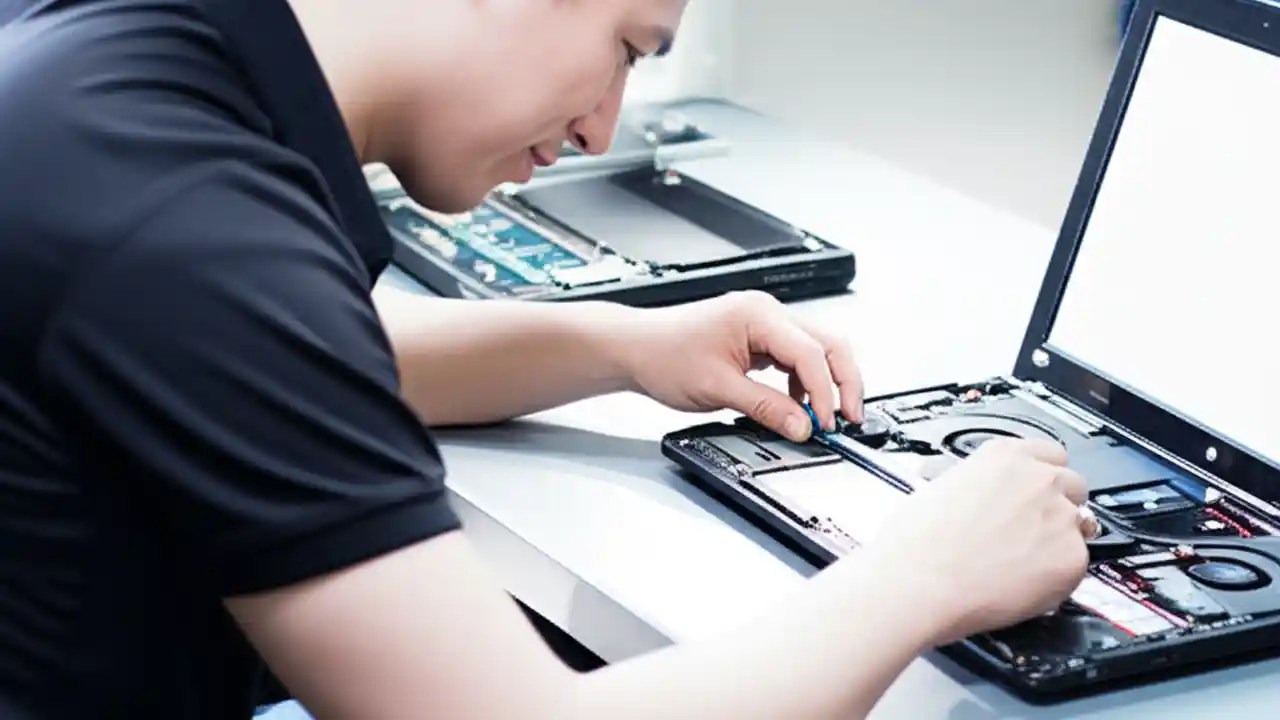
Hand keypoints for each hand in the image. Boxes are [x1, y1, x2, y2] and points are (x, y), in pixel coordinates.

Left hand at [621, 291, 862, 440]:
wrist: (634, 348)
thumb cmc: (663, 355)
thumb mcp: (717, 388)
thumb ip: (765, 408)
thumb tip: (802, 426)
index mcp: (759, 315)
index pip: (811, 352)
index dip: (825, 392)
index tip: (827, 423)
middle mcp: (767, 313)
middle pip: (827, 343)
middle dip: (843, 381)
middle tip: (850, 417)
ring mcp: (763, 324)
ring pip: (815, 350)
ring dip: (825, 382)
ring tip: (826, 417)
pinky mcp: (757, 338)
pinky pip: (794, 357)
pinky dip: (803, 382)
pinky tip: (799, 405)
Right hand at [862, 438, 1090, 644]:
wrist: (920, 582)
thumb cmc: (917, 543)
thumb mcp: (942, 488)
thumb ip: (982, 487)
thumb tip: (988, 501)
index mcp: (1006, 456)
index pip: (1051, 454)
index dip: (1043, 477)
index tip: (1036, 493)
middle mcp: (1039, 479)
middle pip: (1074, 486)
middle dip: (1058, 507)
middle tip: (1030, 532)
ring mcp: (1061, 517)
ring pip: (1079, 527)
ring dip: (1058, 542)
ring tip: (1021, 564)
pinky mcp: (1073, 558)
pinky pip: (1077, 565)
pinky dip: (1057, 577)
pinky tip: (1024, 583)